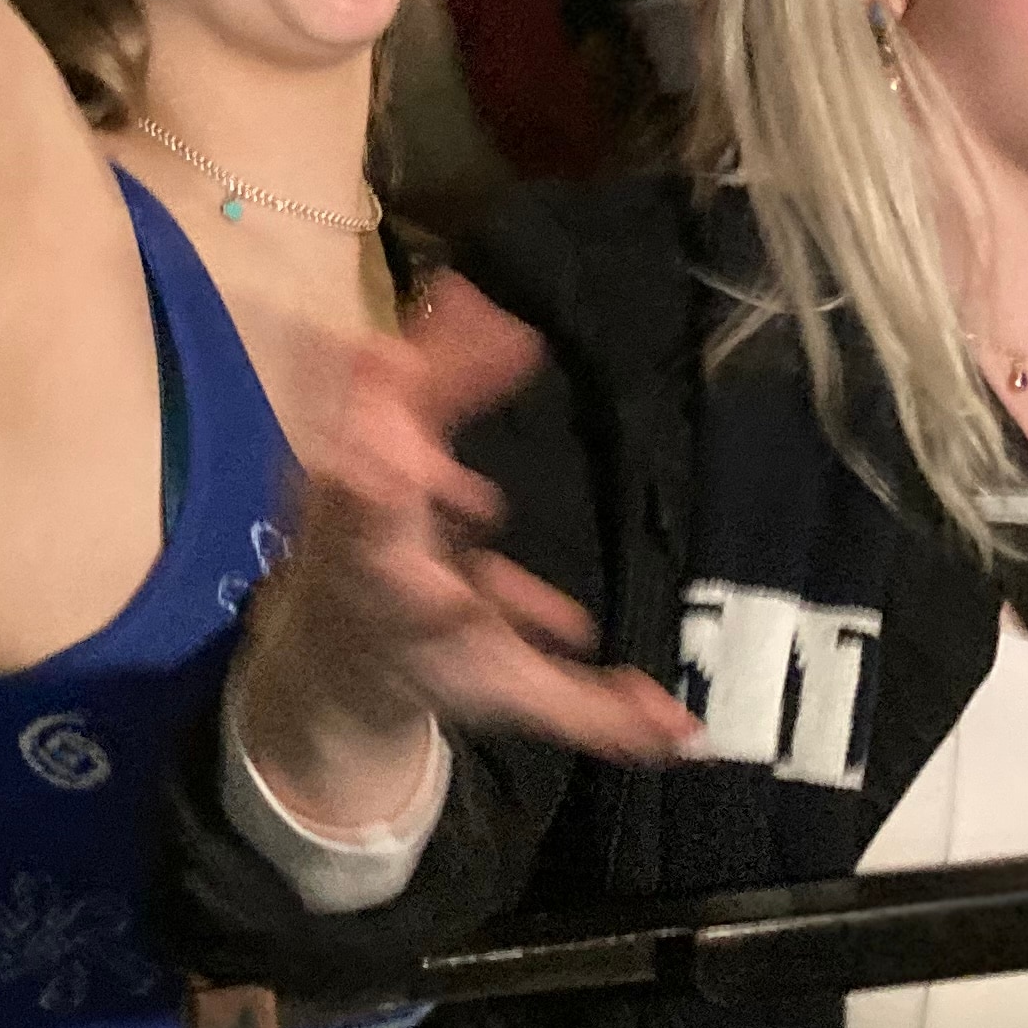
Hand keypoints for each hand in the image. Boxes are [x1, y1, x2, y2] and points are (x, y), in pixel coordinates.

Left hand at [231, 284, 698, 836]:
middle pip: (362, 473)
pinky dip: (418, 342)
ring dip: (412, 358)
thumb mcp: (510, 697)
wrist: (335, 651)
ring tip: (460, 297)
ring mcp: (347, 485)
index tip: (383, 481)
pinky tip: (457, 295)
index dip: (380, 520)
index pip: (385, 563)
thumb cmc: (430, 663)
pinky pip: (382, 382)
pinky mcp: (356, 443)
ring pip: (366, 414)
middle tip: (410, 362)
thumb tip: (691, 733)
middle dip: (386, 423)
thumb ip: (595, 714)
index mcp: (397, 600)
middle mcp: (361, 537)